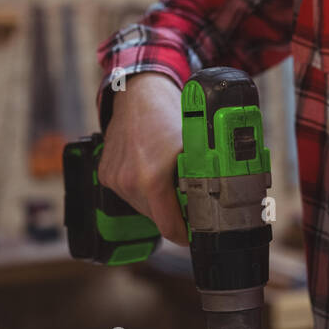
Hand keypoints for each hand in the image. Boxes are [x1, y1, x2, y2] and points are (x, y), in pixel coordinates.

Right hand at [98, 72, 187, 244]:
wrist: (139, 95)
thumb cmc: (169, 117)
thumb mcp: (195, 148)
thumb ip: (204, 178)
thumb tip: (223, 203)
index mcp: (152, 180)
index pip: (169, 228)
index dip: (185, 234)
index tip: (194, 232)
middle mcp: (128, 183)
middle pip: (155, 218)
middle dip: (172, 213)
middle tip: (186, 198)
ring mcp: (114, 179)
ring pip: (141, 206)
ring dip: (156, 200)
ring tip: (167, 177)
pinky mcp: (105, 174)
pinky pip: (126, 193)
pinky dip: (140, 188)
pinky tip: (149, 168)